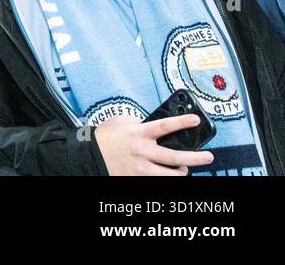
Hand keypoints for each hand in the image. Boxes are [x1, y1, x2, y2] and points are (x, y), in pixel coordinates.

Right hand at [93, 114, 214, 175]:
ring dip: (182, 172)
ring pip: (170, 175)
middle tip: (208, 156)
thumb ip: (139, 122)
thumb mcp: (121, 121)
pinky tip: (168, 174)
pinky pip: (157, 180)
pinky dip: (166, 178)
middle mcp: (142, 151)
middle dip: (196, 158)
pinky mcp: (137, 178)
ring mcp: (140, 167)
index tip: (196, 120)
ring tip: (185, 169)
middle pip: (175, 157)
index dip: (182, 122)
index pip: (165, 126)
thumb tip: (154, 124)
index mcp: (138, 133)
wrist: (90, 155)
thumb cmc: (106, 136)